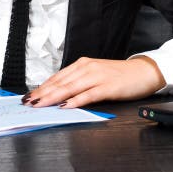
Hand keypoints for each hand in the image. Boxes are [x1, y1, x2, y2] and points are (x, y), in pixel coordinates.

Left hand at [25, 56, 165, 108]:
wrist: (143, 72)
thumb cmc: (119, 76)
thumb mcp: (95, 75)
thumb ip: (78, 83)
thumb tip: (58, 95)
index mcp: (82, 65)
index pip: (57, 77)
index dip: (41, 87)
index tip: (28, 96)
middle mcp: (87, 68)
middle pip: (60, 82)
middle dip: (42, 93)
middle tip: (28, 102)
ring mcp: (97, 76)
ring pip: (70, 87)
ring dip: (53, 97)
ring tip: (40, 104)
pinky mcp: (108, 86)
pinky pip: (88, 94)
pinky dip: (76, 101)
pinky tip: (66, 106)